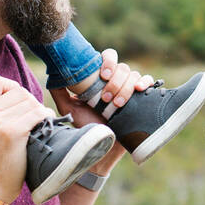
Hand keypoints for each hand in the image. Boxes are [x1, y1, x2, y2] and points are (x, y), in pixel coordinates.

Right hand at [0, 76, 54, 203]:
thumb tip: (14, 91)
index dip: (11, 88)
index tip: (18, 102)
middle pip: (18, 91)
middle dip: (30, 102)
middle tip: (32, 117)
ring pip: (30, 102)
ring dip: (39, 111)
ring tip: (38, 123)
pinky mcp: (12, 132)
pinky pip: (37, 114)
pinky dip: (46, 117)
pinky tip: (46, 124)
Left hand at [51, 48, 155, 170]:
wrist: (101, 147)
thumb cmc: (86, 128)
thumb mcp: (70, 108)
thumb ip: (61, 92)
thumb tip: (55, 75)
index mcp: (102, 79)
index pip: (108, 57)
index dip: (108, 62)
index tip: (103, 76)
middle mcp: (117, 81)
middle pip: (122, 67)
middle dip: (115, 82)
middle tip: (106, 98)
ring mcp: (130, 89)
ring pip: (134, 75)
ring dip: (125, 88)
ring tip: (117, 104)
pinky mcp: (142, 99)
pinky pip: (149, 82)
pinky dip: (145, 82)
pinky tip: (139, 90)